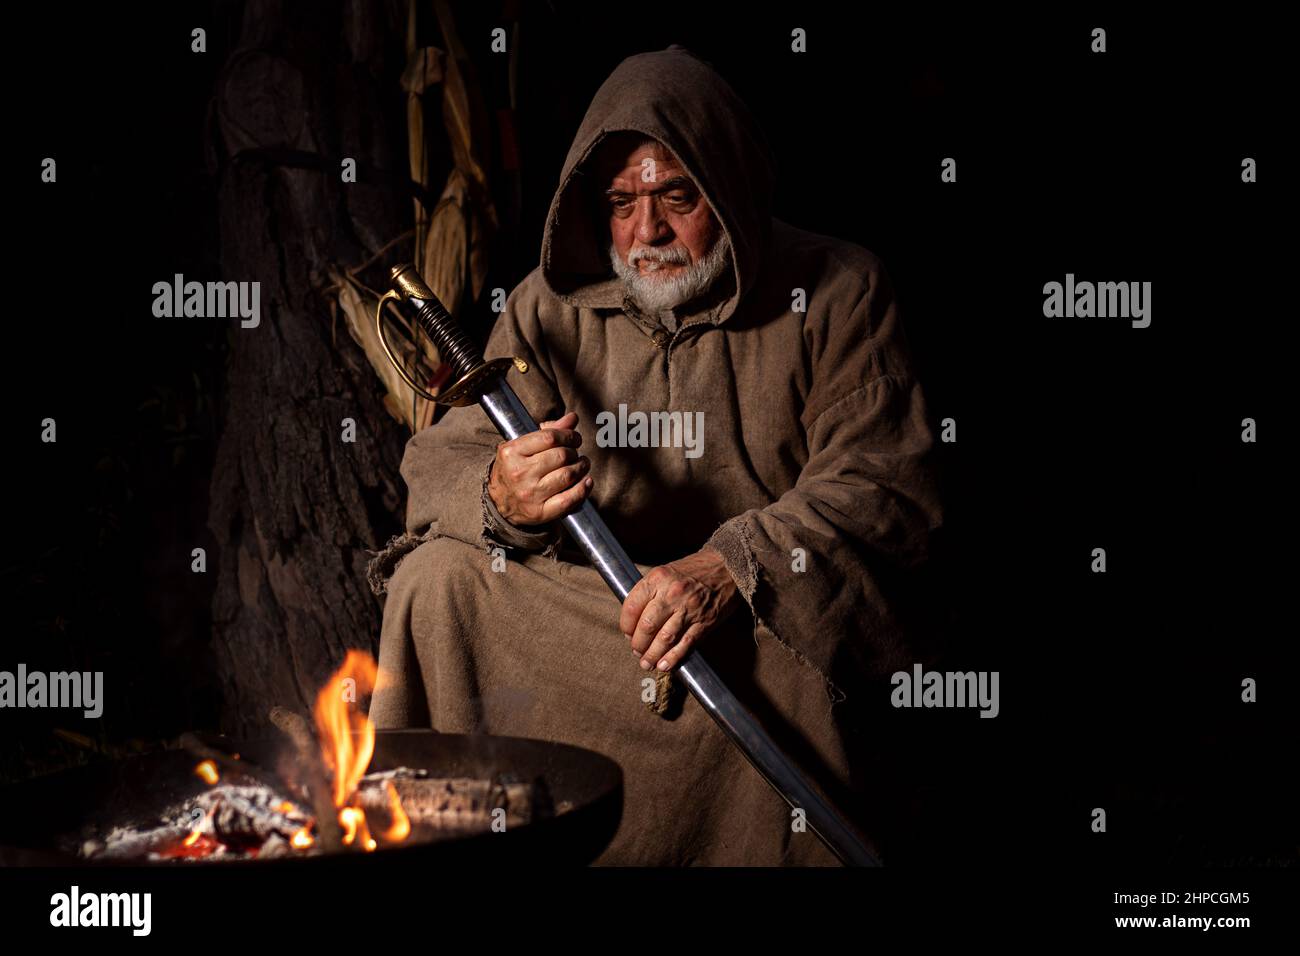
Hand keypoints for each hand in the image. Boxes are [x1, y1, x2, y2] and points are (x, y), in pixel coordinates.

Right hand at [488, 411, 592, 526]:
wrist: (498, 503)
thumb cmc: (513, 470)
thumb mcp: (522, 446)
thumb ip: (548, 431)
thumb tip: (572, 419)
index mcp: (512, 452)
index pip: (550, 437)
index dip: (569, 435)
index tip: (574, 438)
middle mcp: (520, 473)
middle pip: (561, 456)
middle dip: (575, 452)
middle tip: (576, 453)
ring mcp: (530, 494)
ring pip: (568, 475)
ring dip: (582, 467)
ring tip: (582, 465)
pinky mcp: (540, 512)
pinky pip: (569, 499)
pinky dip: (583, 489)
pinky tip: (586, 482)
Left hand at [620, 546, 741, 672]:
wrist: (726, 566)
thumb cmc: (693, 570)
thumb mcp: (665, 571)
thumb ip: (649, 592)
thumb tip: (634, 620)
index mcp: (658, 579)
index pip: (632, 607)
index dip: (626, 625)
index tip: (627, 633)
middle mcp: (672, 594)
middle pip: (647, 626)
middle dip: (638, 644)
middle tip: (637, 651)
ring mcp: (689, 609)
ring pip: (664, 639)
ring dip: (652, 655)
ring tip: (647, 663)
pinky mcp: (704, 622)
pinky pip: (685, 644)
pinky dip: (673, 657)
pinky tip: (664, 665)